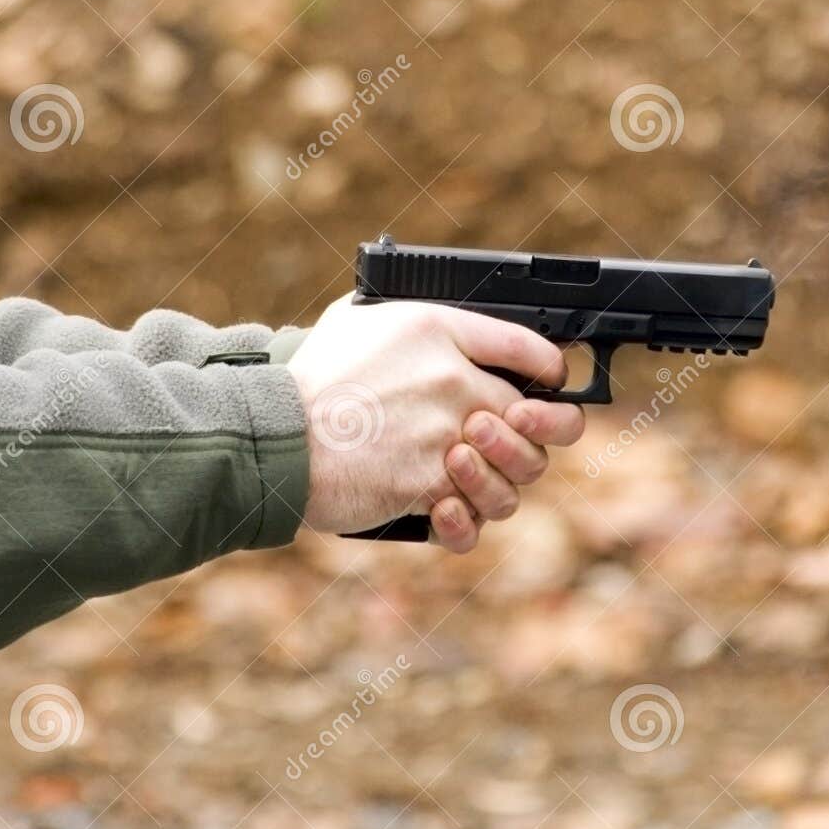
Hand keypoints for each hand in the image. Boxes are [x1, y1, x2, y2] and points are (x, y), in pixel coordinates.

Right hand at [287, 296, 584, 548]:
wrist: (276, 434)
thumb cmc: (309, 377)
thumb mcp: (354, 318)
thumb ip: (399, 314)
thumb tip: (412, 310)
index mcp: (441, 331)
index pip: (529, 345)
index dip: (552, 368)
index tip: (551, 380)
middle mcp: (456, 382)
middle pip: (539, 416)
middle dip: (537, 431)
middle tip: (510, 435)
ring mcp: (449, 437)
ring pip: (521, 471)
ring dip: (504, 475)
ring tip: (466, 466)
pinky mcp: (431, 487)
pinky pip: (477, 514)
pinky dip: (467, 518)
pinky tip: (448, 505)